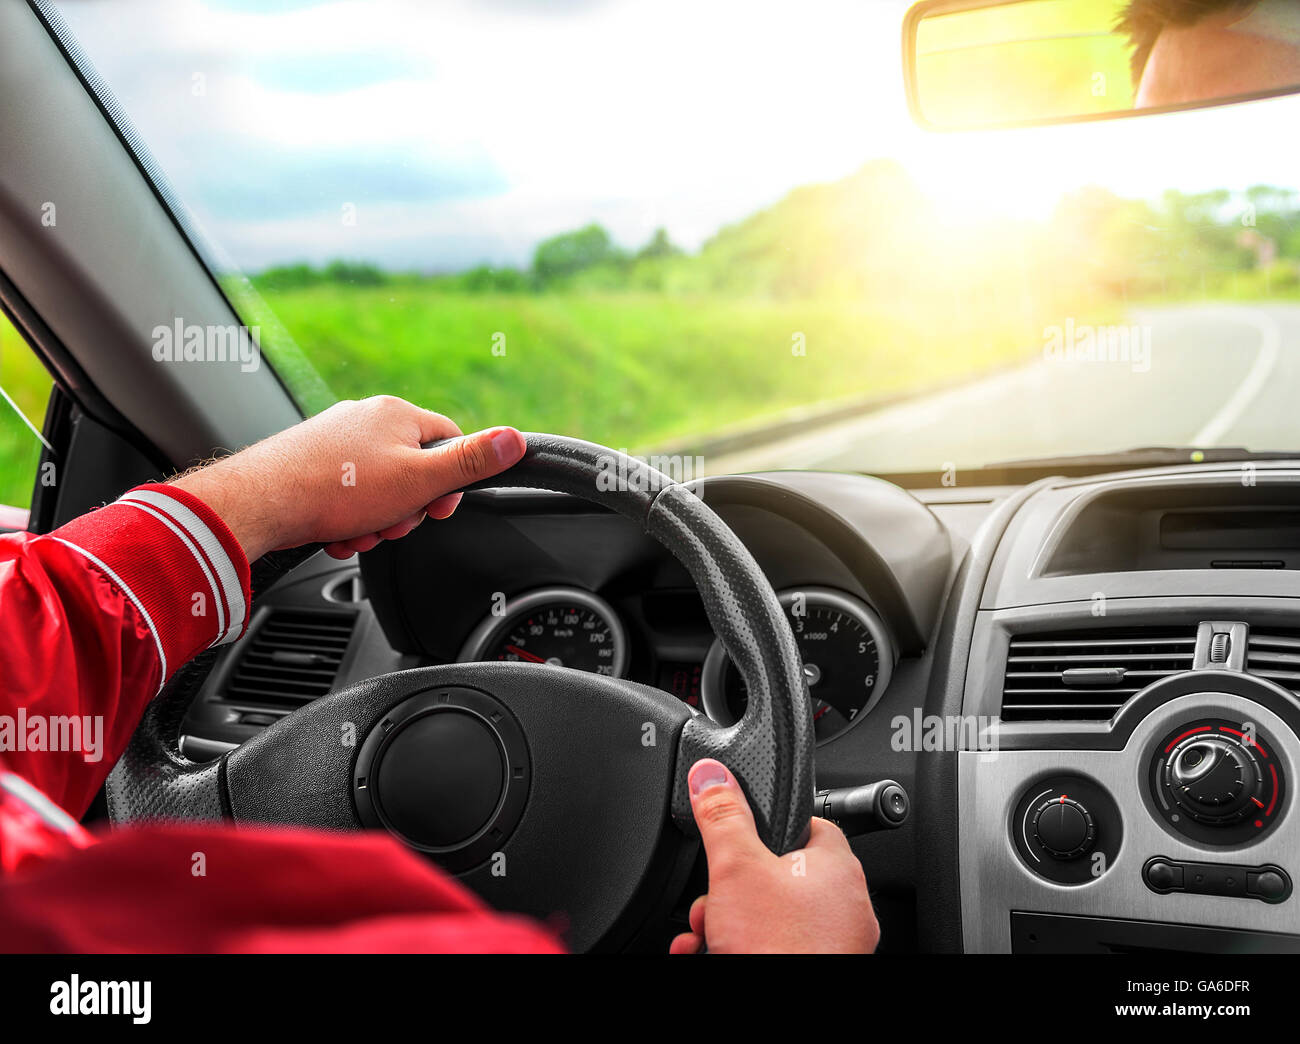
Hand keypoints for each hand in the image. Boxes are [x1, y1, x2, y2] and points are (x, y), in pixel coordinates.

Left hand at [172, 396, 525, 560]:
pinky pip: (345, 494)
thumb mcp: (420, 480)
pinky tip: (336, 533)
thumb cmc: (338, 489)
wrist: (260, 502)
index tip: (438, 508)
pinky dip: (346, 519)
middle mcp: (365, 419)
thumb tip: (516, 439)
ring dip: (376, 519)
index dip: (450, 482)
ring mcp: (334, 440)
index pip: (449, 441)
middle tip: (391, 524)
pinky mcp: (309, 462)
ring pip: (377, 487)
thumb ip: (471, 462)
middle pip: (412, 469)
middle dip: (407, 507)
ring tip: (358, 531)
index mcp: (397, 414)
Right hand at [670, 759, 879, 953]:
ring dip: (726, 920)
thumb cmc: (779, 949)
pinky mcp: (814, 968)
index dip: (766, 827)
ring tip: (703, 933)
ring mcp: (832, 946)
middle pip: (777, 876)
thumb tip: (710, 775)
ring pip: (769, 917)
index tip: (738, 836)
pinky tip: (709, 952)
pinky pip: (772, 947)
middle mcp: (844, 907)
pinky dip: (738, 947)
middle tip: (711, 900)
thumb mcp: (736, 868)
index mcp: (838, 867)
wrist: (787, 1025)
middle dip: (730, 888)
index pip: (806, 824)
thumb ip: (723, 816)